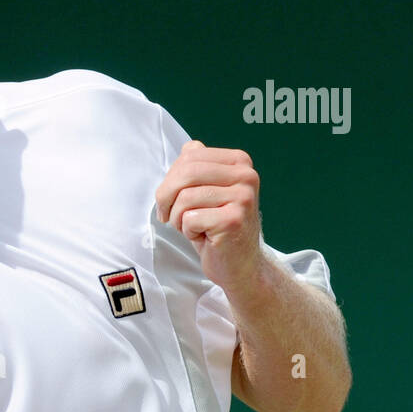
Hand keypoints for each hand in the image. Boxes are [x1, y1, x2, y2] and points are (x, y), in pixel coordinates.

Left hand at [154, 140, 264, 293]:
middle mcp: (246, 175)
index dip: (170, 179)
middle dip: (167, 197)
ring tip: (192, 227)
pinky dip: (188, 231)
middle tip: (169, 216)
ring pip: (185, 197)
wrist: (238, 264)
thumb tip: (189, 147)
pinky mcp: (234, 219)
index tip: (169, 200)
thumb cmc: (216, 226)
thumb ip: (199, 166)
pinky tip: (203, 236)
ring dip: (178, 217)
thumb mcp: (206, 190)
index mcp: (239, 162)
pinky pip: (190, 218)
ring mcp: (243, 197)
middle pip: (185, 172)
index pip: (189, 156)